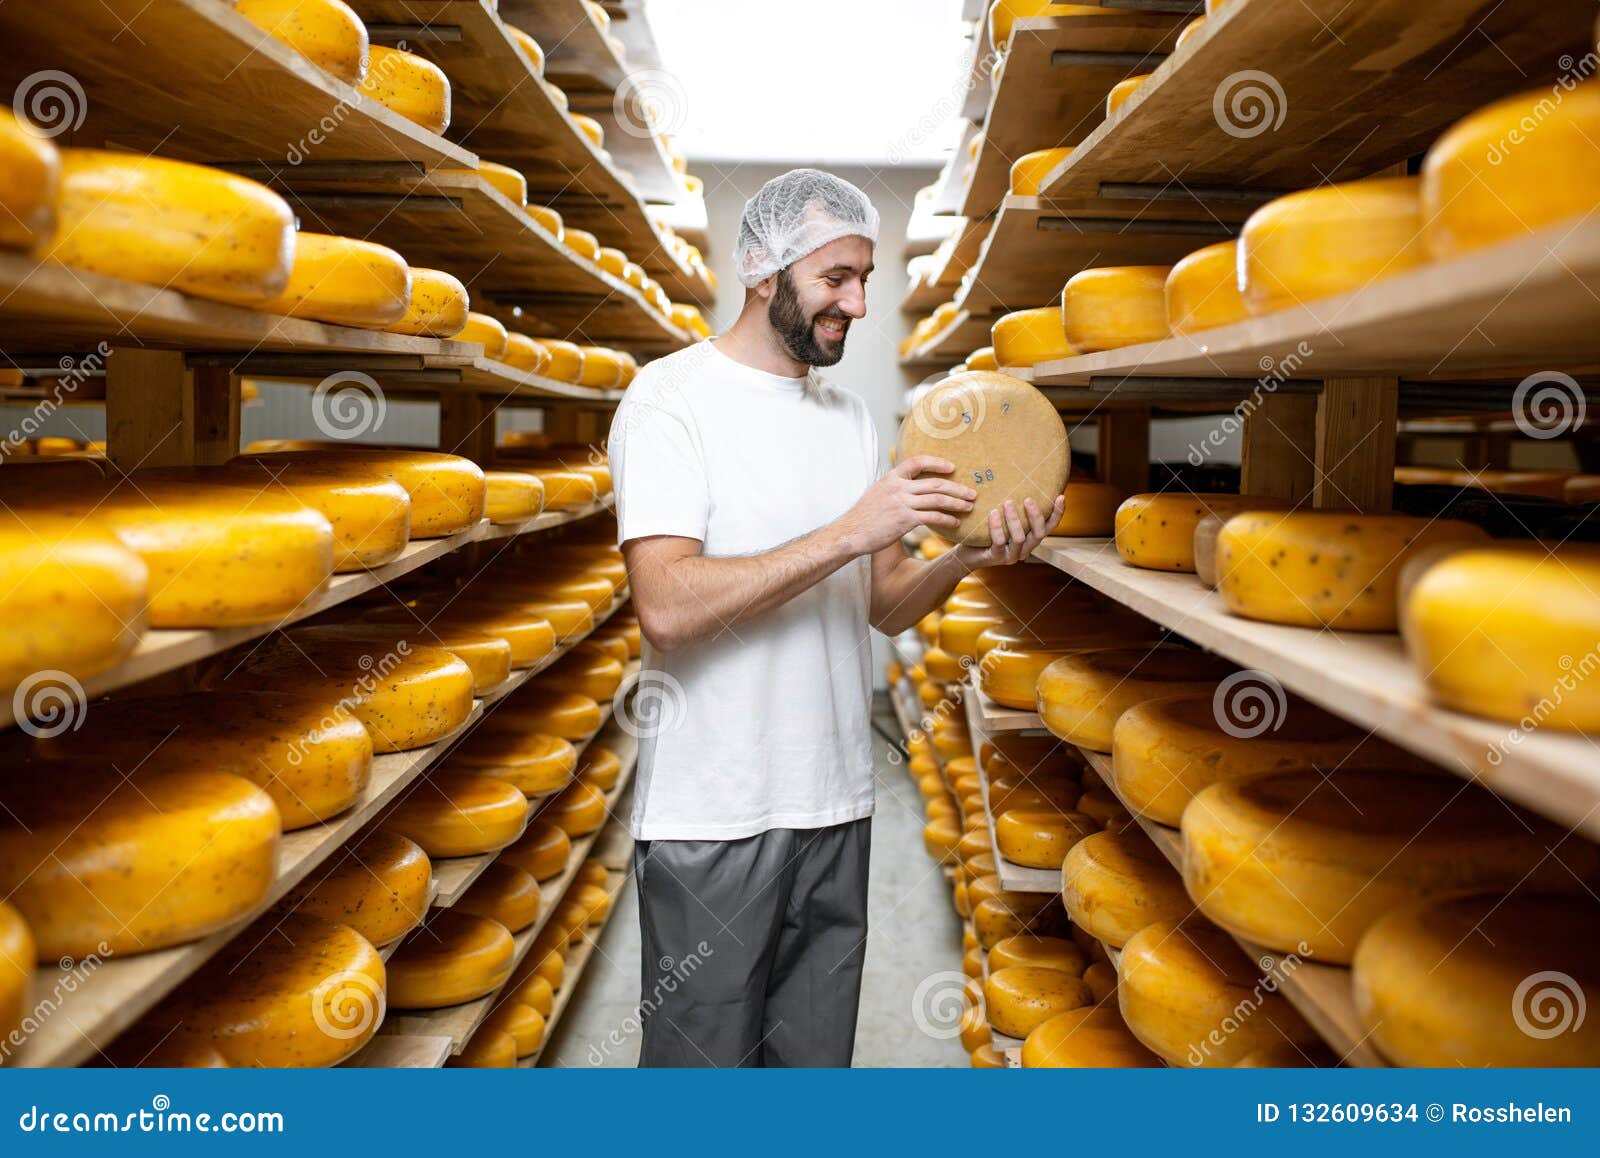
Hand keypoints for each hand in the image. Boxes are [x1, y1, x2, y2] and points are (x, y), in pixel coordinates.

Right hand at [839, 455, 976, 554]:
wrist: (850, 533)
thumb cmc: (863, 517)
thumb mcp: (876, 494)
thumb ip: (893, 488)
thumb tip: (908, 487)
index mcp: (891, 478)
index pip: (917, 461)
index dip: (936, 462)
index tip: (952, 467)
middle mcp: (898, 487)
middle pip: (935, 483)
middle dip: (957, 488)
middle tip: (972, 492)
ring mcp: (902, 503)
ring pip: (937, 499)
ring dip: (957, 503)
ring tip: (969, 506)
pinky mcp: (905, 520)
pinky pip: (933, 517)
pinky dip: (947, 519)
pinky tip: (955, 523)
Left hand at [952, 494, 1063, 569]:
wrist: (967, 552)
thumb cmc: (986, 531)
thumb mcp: (1003, 518)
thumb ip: (1015, 507)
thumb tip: (1020, 478)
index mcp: (1030, 538)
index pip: (1049, 526)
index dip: (1058, 513)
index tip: (1061, 496)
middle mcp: (1025, 548)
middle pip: (1039, 533)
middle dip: (1035, 515)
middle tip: (1028, 499)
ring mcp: (1012, 555)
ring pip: (1020, 537)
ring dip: (1015, 519)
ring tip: (1007, 502)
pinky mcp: (997, 558)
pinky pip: (1000, 542)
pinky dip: (997, 527)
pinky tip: (993, 513)